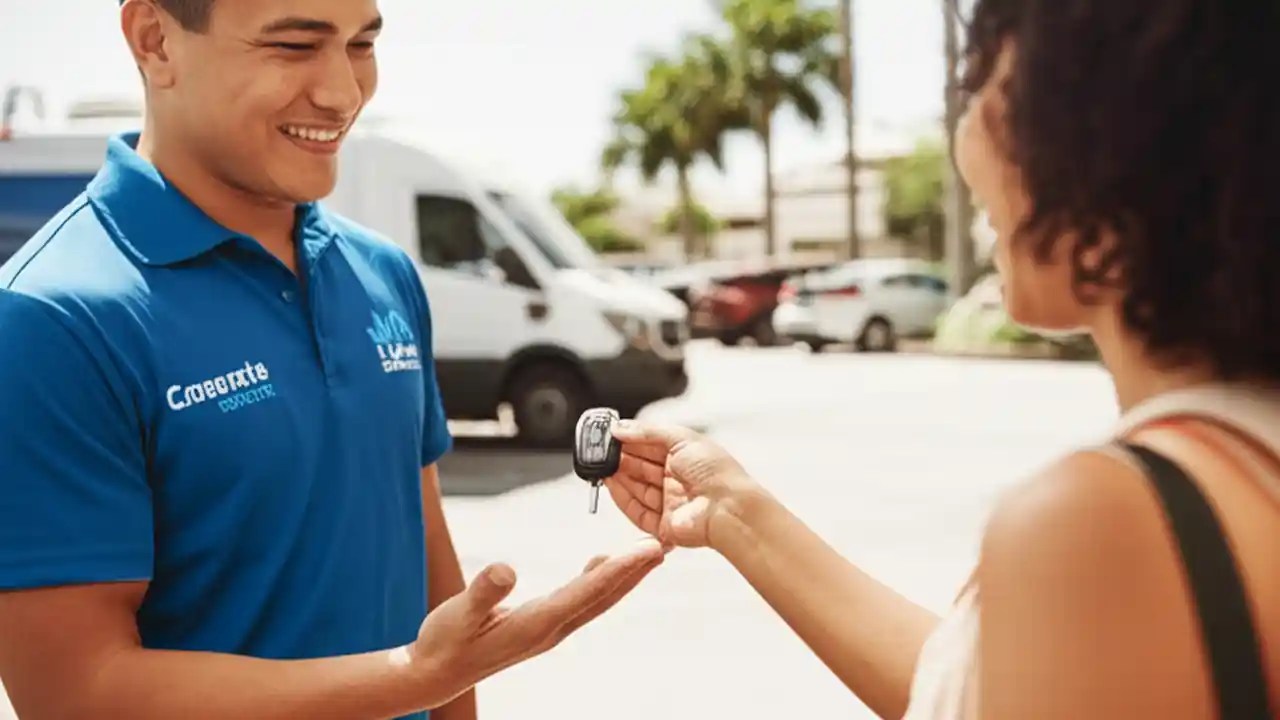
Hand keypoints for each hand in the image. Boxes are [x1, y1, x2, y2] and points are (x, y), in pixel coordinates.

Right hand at [409, 539, 663, 707]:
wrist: (437, 672)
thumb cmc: (446, 643)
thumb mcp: (458, 614)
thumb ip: (483, 592)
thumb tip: (506, 569)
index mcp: (536, 624)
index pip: (587, 592)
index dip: (620, 569)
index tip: (648, 550)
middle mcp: (551, 629)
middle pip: (603, 596)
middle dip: (635, 571)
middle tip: (665, 545)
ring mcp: (548, 629)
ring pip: (596, 599)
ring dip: (624, 576)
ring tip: (648, 553)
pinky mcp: (541, 625)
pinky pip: (581, 600)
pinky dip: (600, 580)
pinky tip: (602, 565)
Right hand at [605, 421, 765, 548]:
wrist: (729, 510)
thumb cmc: (718, 473)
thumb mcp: (682, 439)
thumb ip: (648, 432)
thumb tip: (620, 428)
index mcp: (686, 457)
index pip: (652, 446)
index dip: (631, 440)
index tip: (610, 434)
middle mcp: (678, 480)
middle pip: (642, 468)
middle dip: (621, 458)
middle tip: (600, 449)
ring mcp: (671, 503)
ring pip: (637, 488)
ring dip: (619, 476)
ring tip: (601, 464)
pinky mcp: (664, 525)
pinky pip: (637, 512)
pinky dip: (622, 498)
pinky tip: (611, 484)